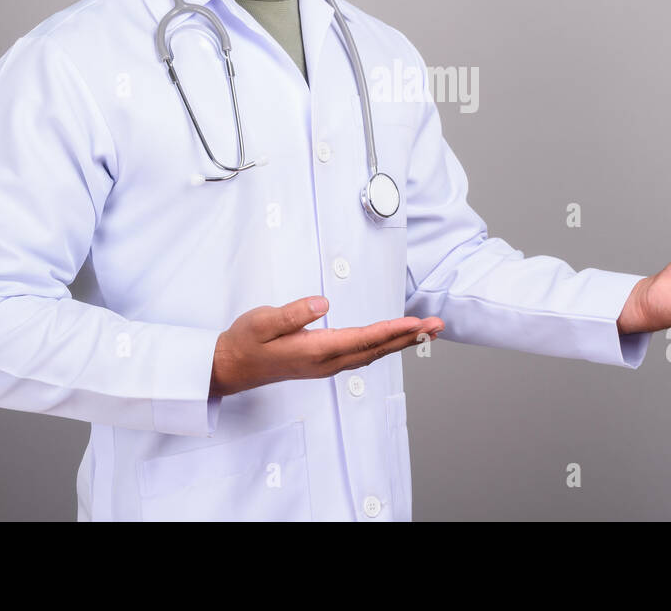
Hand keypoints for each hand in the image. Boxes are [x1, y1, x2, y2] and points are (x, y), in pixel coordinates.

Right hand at [209, 296, 443, 396]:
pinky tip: (396, 339)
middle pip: (377, 349)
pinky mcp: (326, 362)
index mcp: (316, 351)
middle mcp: (327, 362)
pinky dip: (385, 345)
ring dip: (402, 342)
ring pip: (374, 354)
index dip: (392, 331)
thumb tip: (323, 304)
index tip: (416, 323)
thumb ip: (292, 313)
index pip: (363, 340)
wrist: (232, 366)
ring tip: (427, 330)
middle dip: (410, 337)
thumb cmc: (246, 342)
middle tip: (438, 325)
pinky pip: (364, 355)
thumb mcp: (263, 321)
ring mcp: (328, 365)